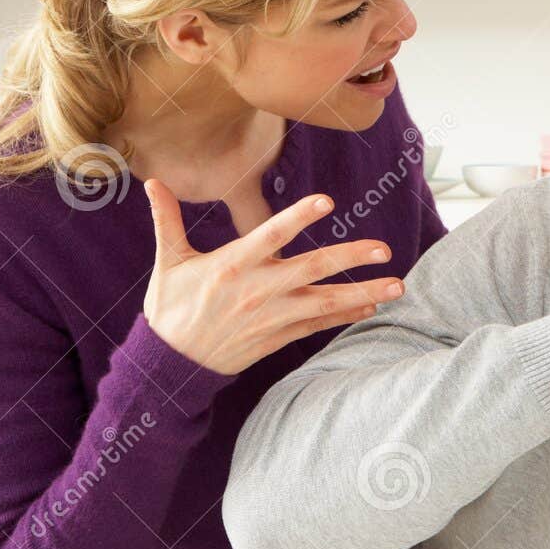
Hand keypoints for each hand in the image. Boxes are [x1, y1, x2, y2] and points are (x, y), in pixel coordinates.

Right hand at [142, 179, 404, 374]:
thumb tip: (152, 182)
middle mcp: (256, 290)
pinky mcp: (277, 338)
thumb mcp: (168, 262)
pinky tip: (372, 306)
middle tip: (384, 248)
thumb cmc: (170, 308)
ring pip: (324, 303)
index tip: (326, 201)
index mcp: (231, 264)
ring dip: (363, 294)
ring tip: (397, 286)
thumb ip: (167, 221)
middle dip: (350, 258)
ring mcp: (271, 317)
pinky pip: (319, 327)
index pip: (270, 235)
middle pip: (310, 270)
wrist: (170, 366)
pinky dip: (346, 317)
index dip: (297, 217)